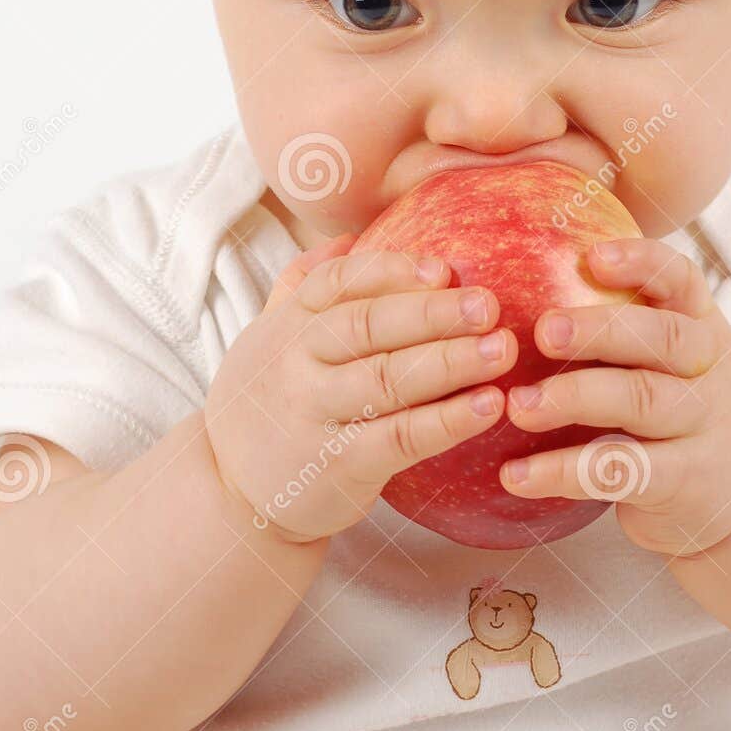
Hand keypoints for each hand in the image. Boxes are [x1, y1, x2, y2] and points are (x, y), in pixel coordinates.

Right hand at [205, 237, 514, 542]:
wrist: (228, 494)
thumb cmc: (266, 404)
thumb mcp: (268, 339)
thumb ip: (302, 285)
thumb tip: (347, 236)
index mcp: (288, 324)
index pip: (338, 282)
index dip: (392, 271)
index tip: (443, 268)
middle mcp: (297, 363)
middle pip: (368, 326)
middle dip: (433, 313)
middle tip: (489, 304)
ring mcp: (316, 415)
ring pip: (387, 380)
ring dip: (451, 362)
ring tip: (502, 350)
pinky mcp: (339, 466)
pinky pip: (399, 439)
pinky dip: (446, 421)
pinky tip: (487, 406)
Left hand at [498, 237, 730, 556]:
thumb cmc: (690, 411)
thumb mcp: (682, 363)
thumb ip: (631, 329)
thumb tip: (528, 292)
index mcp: (703, 328)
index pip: (681, 281)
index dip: (640, 263)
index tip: (593, 257)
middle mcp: (710, 371)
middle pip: (660, 338)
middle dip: (599, 330)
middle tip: (543, 331)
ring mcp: (702, 428)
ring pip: (641, 401)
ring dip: (574, 399)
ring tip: (518, 405)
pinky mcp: (684, 482)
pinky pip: (621, 471)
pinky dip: (563, 472)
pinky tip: (518, 474)